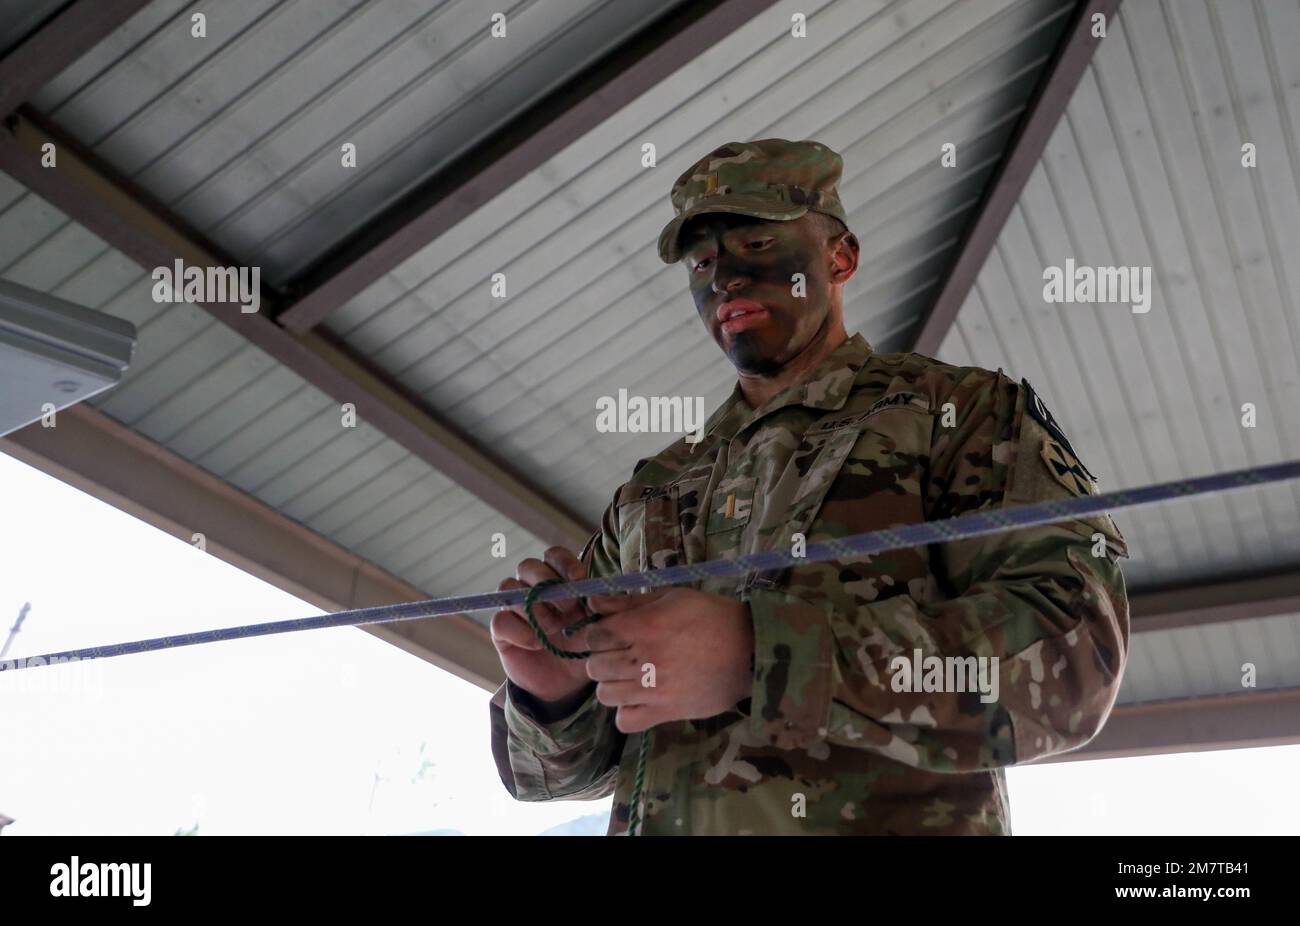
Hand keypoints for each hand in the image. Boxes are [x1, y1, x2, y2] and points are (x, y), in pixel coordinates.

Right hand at [490, 547, 595, 704]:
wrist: (566, 683)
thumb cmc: (583, 647)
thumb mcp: (597, 626)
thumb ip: (599, 606)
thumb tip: (600, 591)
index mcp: (558, 580)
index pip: (554, 555)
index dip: (565, 563)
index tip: (580, 580)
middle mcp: (533, 588)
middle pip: (527, 565)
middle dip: (547, 582)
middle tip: (568, 606)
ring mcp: (514, 608)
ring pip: (508, 587)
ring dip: (533, 607)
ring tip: (553, 629)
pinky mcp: (502, 630)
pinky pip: (501, 619)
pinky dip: (520, 631)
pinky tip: (537, 644)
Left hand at [583, 587, 753, 733]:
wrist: (749, 650)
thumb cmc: (711, 616)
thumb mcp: (672, 596)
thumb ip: (629, 601)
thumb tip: (593, 602)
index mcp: (644, 626)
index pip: (594, 636)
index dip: (596, 635)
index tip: (608, 635)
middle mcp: (643, 659)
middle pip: (595, 666)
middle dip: (602, 659)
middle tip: (620, 655)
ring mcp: (653, 689)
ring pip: (605, 695)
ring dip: (612, 685)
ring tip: (629, 678)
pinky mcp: (665, 712)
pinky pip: (625, 721)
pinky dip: (626, 713)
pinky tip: (638, 700)